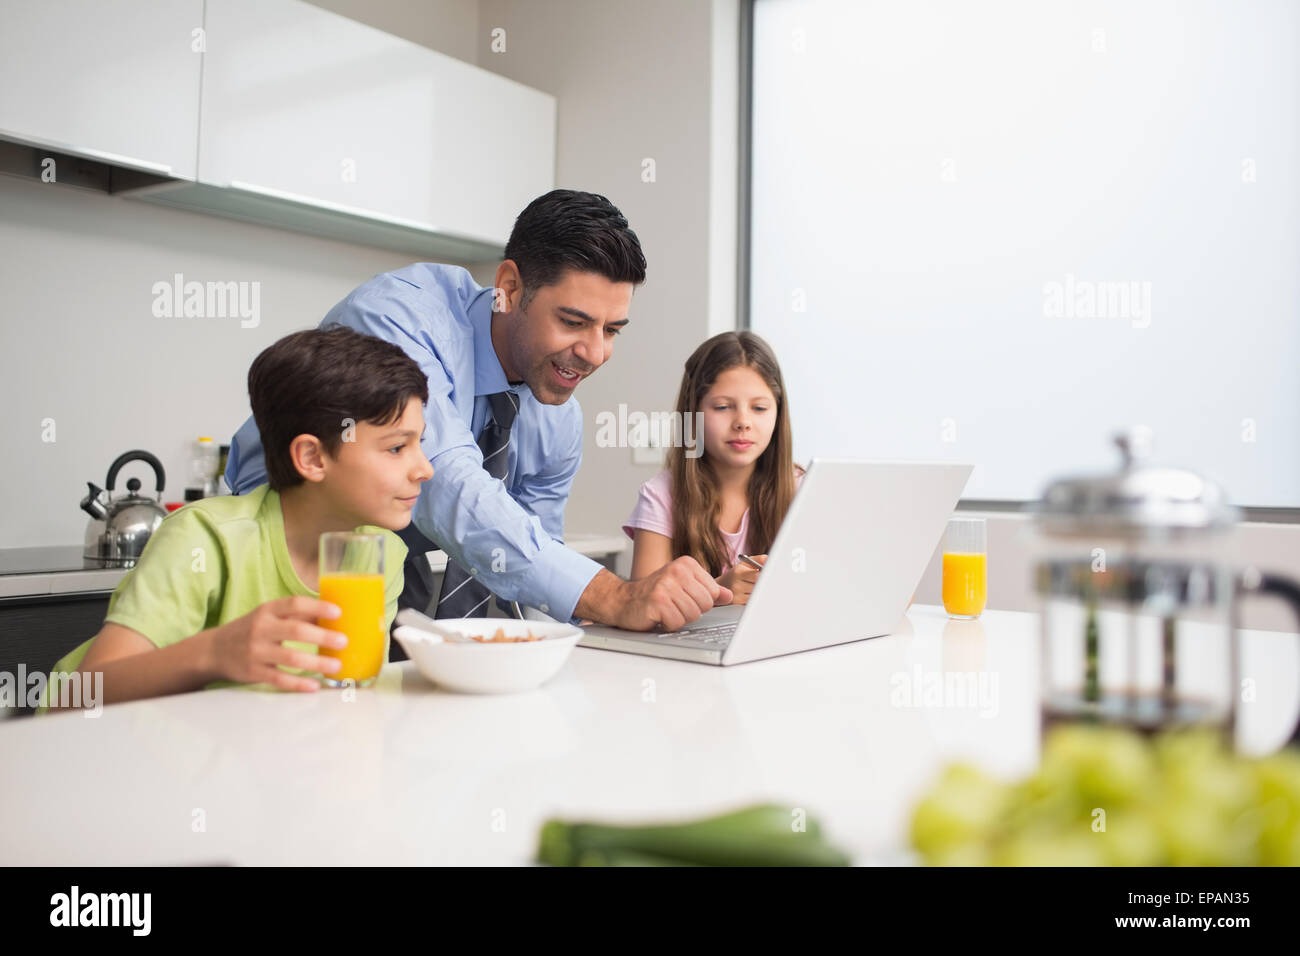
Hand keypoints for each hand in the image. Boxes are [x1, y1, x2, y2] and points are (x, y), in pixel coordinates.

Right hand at [208, 596, 347, 691]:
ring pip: (291, 659)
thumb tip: (332, 615)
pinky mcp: (253, 672)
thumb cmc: (251, 630)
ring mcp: (256, 652)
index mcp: (268, 611)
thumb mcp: (269, 616)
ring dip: (316, 663)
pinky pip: (279, 679)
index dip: (318, 606)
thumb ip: (297, 615)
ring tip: (336, 666)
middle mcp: (261, 629)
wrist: (214, 650)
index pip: (295, 604)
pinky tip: (314, 686)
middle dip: (322, 637)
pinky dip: (298, 684)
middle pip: (296, 631)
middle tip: (343, 642)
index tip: (338, 612)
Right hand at [614, 556, 731, 631]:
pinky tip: (659, 616)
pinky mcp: (657, 601)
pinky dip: (669, 625)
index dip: (701, 602)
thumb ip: (707, 590)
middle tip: (674, 605)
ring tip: (666, 610)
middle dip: (692, 611)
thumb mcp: (683, 586)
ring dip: (679, 618)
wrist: (623, 600)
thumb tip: (729, 595)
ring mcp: (666, 585)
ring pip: (693, 615)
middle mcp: (677, 571)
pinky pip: (677, 623)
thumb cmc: (654, 594)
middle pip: (705, 604)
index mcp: (686, 564)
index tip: (685, 598)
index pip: (713, 592)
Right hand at [717, 554, 765, 605]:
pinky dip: (754, 598)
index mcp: (738, 572)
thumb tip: (767, 559)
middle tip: (762, 582)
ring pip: (757, 595)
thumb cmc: (736, 574)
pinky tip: (749, 594)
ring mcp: (736, 597)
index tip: (767, 576)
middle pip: (758, 587)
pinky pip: (753, 601)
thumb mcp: (745, 564)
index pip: (757, 576)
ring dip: (758, 592)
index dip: (764, 576)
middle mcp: (736, 585)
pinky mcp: (738, 605)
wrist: (721, 587)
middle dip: (762, 584)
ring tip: (752, 587)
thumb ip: (758, 560)